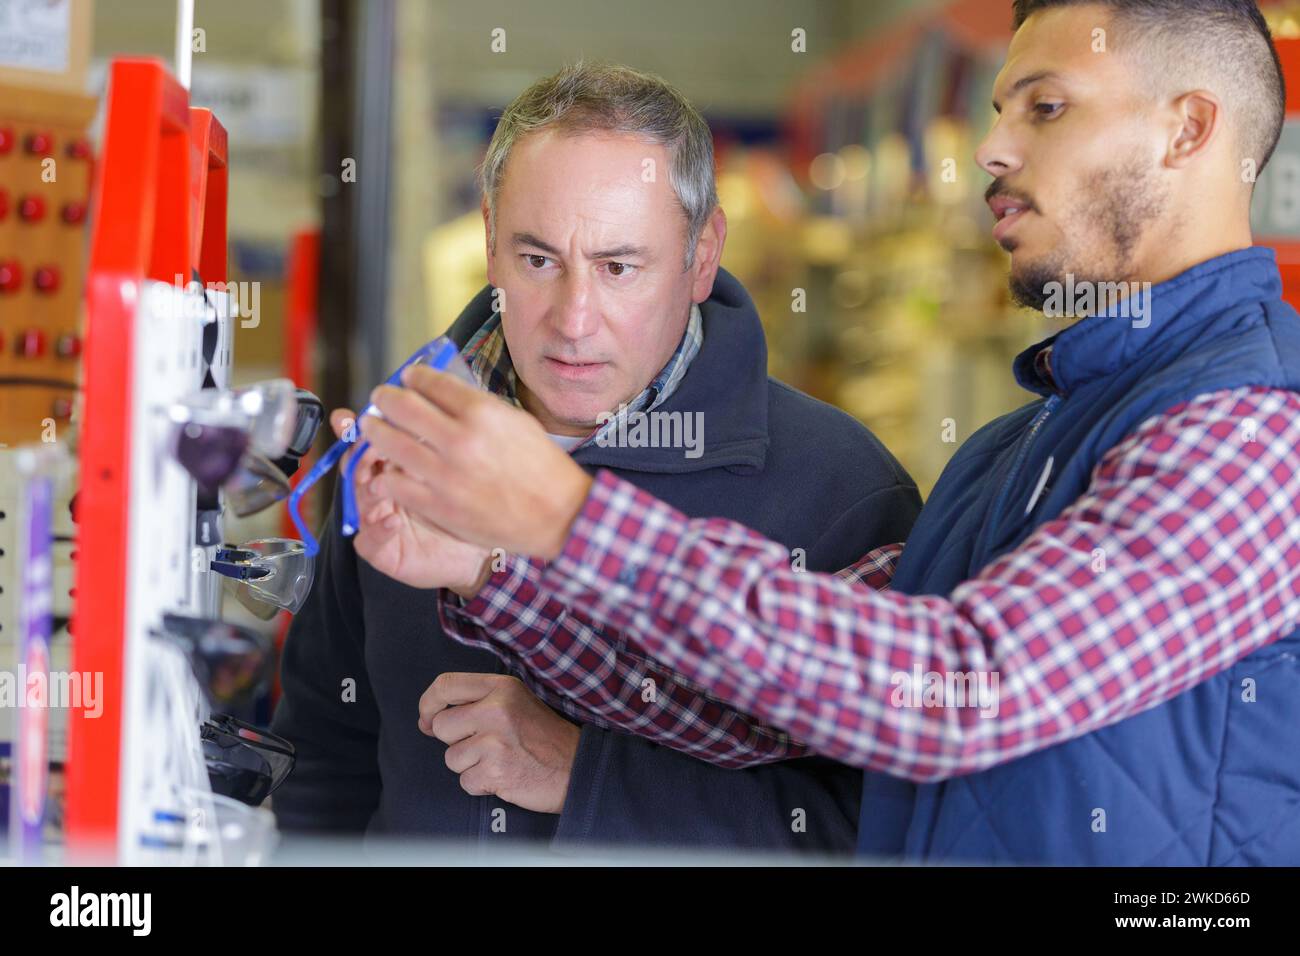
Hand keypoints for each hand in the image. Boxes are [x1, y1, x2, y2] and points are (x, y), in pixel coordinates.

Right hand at [331, 408, 491, 593]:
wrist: (480, 554)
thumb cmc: (472, 506)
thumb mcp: (458, 466)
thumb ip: (438, 435)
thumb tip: (430, 392)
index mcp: (395, 467)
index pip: (374, 442)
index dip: (367, 426)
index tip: (368, 412)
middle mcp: (382, 491)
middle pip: (358, 467)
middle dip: (360, 452)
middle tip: (370, 441)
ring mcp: (377, 520)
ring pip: (359, 500)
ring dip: (367, 487)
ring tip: (376, 478)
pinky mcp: (382, 551)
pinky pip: (371, 539)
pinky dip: (379, 528)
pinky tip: (392, 519)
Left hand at [360, 366, 593, 559]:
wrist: (557, 515)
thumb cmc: (541, 467)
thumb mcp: (515, 421)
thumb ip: (477, 406)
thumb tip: (442, 393)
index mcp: (482, 413)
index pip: (431, 382)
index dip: (414, 376)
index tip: (408, 377)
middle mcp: (459, 440)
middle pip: (402, 407)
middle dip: (385, 397)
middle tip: (381, 397)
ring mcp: (445, 475)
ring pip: (389, 443)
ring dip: (375, 430)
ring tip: (372, 427)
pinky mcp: (438, 506)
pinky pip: (395, 483)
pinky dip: (388, 473)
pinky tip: (388, 468)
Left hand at [418, 672, 579, 813]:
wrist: (577, 768)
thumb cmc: (544, 737)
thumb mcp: (516, 701)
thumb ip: (478, 700)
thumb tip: (429, 718)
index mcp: (501, 687)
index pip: (445, 685)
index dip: (428, 703)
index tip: (427, 718)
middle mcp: (496, 710)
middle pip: (441, 726)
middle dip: (455, 741)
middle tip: (482, 744)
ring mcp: (495, 741)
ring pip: (451, 758)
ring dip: (470, 765)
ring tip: (499, 760)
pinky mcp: (496, 771)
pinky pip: (465, 782)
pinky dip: (481, 784)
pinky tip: (503, 775)